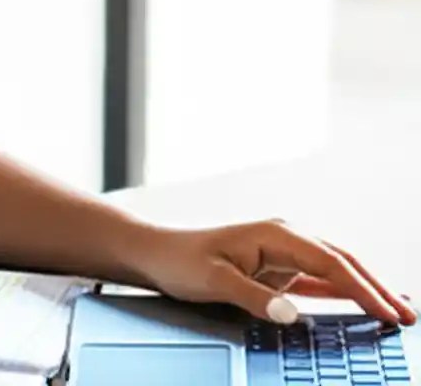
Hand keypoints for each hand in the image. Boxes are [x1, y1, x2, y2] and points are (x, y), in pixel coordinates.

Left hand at [129, 220, 416, 325]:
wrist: (155, 252)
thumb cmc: (180, 260)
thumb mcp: (213, 281)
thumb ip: (254, 297)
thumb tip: (292, 313)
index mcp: (276, 235)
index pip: (331, 263)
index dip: (363, 289)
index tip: (387, 312)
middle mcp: (285, 239)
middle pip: (343, 263)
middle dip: (377, 288)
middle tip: (408, 316)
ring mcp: (283, 253)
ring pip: (336, 271)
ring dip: (366, 290)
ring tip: (398, 312)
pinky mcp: (277, 268)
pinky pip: (319, 281)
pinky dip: (343, 292)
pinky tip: (364, 304)